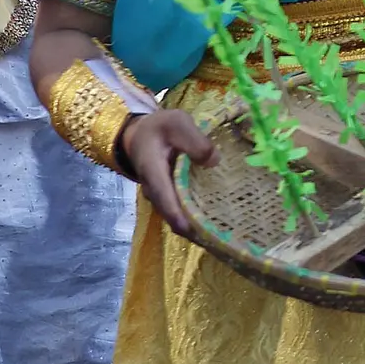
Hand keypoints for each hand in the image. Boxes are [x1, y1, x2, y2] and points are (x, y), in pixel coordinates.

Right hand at [119, 109, 217, 237]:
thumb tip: (214, 162)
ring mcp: (162, 196)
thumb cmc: (160, 128)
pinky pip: (182, 211)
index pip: (166, 201)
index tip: (198, 233)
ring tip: (223, 237)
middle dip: (194, 230)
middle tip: (221, 240)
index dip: (181, 219)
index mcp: (154, 173)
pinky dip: (197, 218)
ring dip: (197, 227)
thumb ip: (195, 140)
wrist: (141, 133)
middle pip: (173, 217)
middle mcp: (155, 191)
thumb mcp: (177, 123)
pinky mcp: (170, 196)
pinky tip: (218, 224)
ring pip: (178, 218)